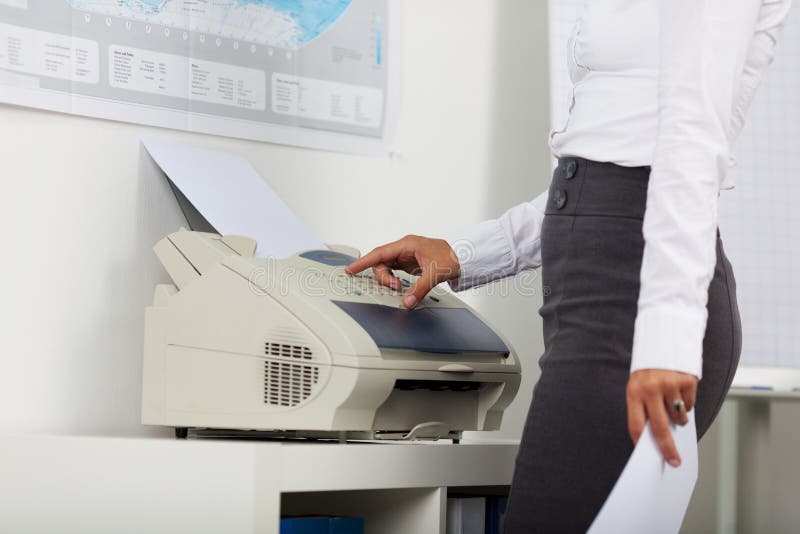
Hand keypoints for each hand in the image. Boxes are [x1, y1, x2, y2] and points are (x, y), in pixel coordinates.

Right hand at [345, 235, 460, 308]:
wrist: (464, 256)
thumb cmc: (452, 257)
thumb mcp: (435, 274)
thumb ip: (419, 289)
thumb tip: (407, 301)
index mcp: (407, 244)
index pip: (379, 253)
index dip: (363, 262)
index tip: (350, 269)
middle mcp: (404, 248)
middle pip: (380, 262)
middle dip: (383, 276)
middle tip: (395, 287)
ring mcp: (406, 256)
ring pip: (386, 267)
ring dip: (388, 279)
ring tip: (399, 288)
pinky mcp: (410, 263)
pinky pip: (394, 271)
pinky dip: (393, 279)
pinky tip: (399, 286)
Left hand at [626, 369, 697, 466]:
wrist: (663, 342)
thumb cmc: (649, 372)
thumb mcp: (639, 387)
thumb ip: (645, 409)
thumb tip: (658, 439)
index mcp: (634, 392)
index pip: (635, 424)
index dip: (641, 442)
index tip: (648, 457)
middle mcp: (650, 389)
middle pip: (660, 428)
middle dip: (668, 449)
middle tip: (675, 462)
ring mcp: (669, 385)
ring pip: (679, 418)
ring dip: (679, 419)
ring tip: (673, 404)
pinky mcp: (686, 381)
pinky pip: (690, 405)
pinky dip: (687, 404)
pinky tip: (680, 392)